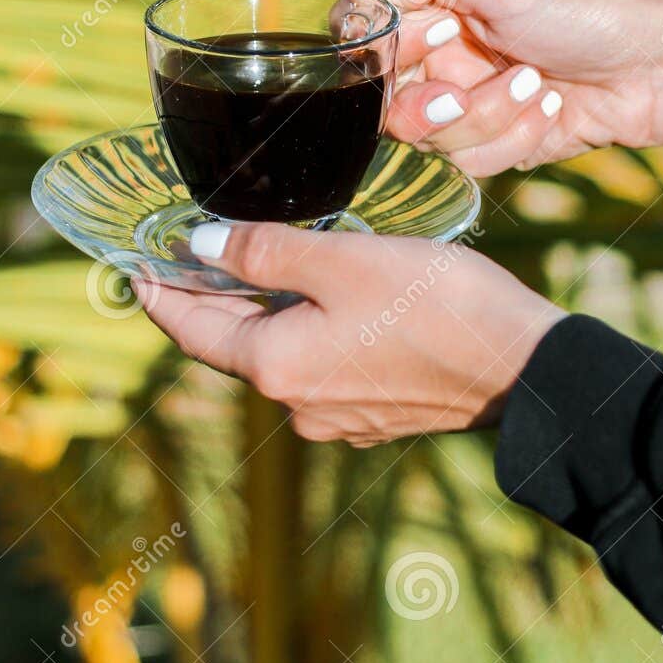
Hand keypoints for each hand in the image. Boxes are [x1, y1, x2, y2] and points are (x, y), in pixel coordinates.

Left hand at [134, 222, 562, 443]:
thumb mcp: (343, 262)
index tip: (134, 268)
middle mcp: (298, 405)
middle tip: (190, 252)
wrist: (527, 369)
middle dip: (212, 299)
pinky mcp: (377, 413)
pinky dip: (309, 329)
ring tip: (257, 263)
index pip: (193, 332)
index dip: (160, 295)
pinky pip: (323, 366)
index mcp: (276, 369)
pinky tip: (324, 296)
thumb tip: (203, 246)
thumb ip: (266, 254)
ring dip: (265, 313)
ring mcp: (339, 416)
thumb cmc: (437, 306)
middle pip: (235, 344)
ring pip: (282, 354)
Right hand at [352, 0, 662, 175]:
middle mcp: (441, 49)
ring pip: (429, 138)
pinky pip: (469, 163)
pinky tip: (553, 109)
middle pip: (385, 99)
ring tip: (536, 86)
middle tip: (464, 89)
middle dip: (433, 101)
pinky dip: (515, 139)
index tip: (420, 44)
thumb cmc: (586, 8)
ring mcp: (466, 98)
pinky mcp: (494, 142)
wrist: (662, 68)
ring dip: (488, 117)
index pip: (361, 31)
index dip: (378, 51)